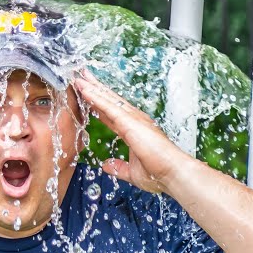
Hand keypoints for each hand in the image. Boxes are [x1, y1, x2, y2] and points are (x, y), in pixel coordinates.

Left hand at [73, 73, 190, 193]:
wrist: (173, 175)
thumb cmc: (160, 174)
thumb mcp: (132, 172)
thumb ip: (118, 168)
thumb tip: (106, 165)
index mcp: (133, 130)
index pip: (110, 114)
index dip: (97, 104)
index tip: (87, 95)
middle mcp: (134, 121)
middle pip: (109, 101)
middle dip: (94, 88)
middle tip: (81, 77)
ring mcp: (133, 119)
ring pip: (107, 99)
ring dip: (92, 88)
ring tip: (78, 77)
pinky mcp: (130, 122)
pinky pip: (108, 106)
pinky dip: (95, 97)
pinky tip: (84, 89)